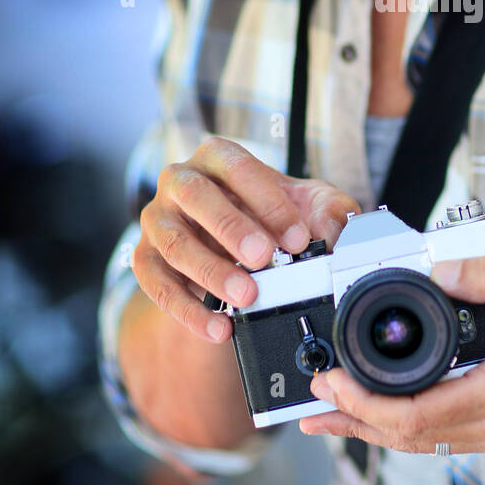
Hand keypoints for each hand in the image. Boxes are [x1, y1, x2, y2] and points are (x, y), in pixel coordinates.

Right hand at [133, 138, 359, 341]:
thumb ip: (330, 209)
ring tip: (246, 297)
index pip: (239, 167)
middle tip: (264, 259)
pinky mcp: (145, 259)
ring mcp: (157, 220)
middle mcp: (179, 181)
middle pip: (196, 196)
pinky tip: (218, 327)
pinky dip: (187, 311)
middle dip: (231, 228)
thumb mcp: (305, 203)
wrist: (228, 242)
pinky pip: (157, 285)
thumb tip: (340, 229)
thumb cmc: (266, 212)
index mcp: (217, 157)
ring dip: (210, 272)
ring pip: (173, 243)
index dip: (269, 201)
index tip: (298, 237)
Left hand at [301, 254, 484, 455]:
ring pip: (421, 444)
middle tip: (311, 402)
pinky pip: (439, 437)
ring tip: (324, 415)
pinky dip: (399, 427)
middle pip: (410, 439)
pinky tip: (372, 415)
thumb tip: (435, 270)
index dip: (365, 406)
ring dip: (370, 429)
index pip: (419, 416)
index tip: (331, 383)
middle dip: (354, 420)